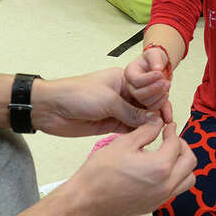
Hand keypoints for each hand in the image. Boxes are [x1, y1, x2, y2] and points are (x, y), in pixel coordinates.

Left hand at [32, 68, 170, 135]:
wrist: (50, 109)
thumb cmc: (76, 94)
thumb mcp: (108, 100)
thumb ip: (132, 112)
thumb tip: (154, 119)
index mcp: (124, 79)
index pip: (149, 85)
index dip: (158, 95)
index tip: (164, 106)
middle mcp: (124, 93)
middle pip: (148, 102)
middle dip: (157, 109)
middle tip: (164, 120)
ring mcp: (119, 109)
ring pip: (142, 116)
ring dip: (150, 123)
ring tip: (161, 131)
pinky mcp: (112, 123)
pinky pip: (132, 128)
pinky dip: (140, 132)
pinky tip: (149, 137)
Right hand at [58, 119, 195, 215]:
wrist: (84, 203)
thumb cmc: (98, 175)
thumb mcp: (122, 144)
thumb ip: (145, 131)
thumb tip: (158, 122)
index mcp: (160, 167)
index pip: (176, 144)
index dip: (172, 132)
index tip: (167, 127)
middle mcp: (165, 185)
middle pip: (189, 162)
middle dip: (182, 147)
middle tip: (171, 139)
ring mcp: (161, 198)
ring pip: (187, 179)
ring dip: (183, 165)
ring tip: (168, 156)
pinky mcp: (154, 205)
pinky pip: (175, 190)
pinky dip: (175, 178)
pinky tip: (159, 171)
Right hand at [123, 47, 172, 118]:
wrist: (159, 66)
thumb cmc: (154, 59)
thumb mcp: (154, 53)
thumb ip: (155, 58)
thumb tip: (158, 68)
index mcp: (130, 73)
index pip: (135, 80)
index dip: (148, 78)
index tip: (159, 73)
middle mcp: (131, 86)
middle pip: (138, 93)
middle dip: (154, 89)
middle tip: (166, 82)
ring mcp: (139, 95)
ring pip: (145, 103)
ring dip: (158, 97)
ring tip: (167, 86)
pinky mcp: (147, 102)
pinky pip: (152, 109)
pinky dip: (161, 106)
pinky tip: (167, 98)